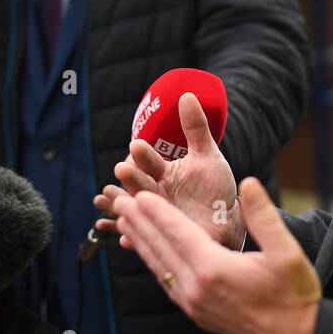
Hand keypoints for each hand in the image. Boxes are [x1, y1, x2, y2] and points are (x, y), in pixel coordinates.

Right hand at [93, 92, 243, 249]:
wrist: (225, 221)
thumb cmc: (215, 187)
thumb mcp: (207, 156)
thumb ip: (196, 128)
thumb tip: (187, 94)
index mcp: (162, 172)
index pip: (148, 161)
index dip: (142, 154)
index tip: (136, 146)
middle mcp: (153, 193)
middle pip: (137, 184)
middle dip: (129, 178)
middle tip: (122, 169)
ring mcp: (155, 216)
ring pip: (131, 210)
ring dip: (119, 206)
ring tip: (107, 200)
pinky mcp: (159, 237)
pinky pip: (140, 239)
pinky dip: (130, 238)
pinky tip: (122, 238)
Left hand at [114, 177, 320, 333]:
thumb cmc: (295, 295)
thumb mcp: (286, 252)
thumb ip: (264, 216)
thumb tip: (248, 183)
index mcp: (214, 270)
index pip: (176, 233)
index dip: (156, 211)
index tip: (137, 194)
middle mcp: (197, 288)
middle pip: (159, 248)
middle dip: (138, 222)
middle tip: (117, 200)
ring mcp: (194, 304)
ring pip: (159, 267)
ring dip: (141, 242)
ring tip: (125, 222)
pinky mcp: (197, 314)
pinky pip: (167, 283)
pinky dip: (154, 262)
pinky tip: (150, 254)